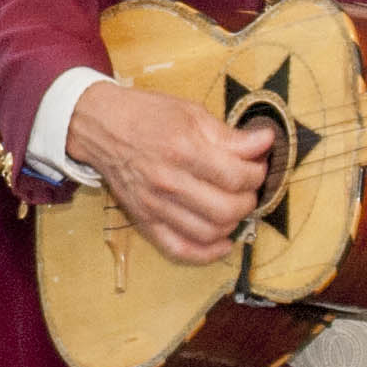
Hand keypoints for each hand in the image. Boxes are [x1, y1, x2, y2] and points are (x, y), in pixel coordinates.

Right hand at [62, 79, 274, 264]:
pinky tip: (222, 242)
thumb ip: (229, 135)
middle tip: (248, 187)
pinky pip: (180, 249)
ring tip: (234, 206)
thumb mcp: (191, 113)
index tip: (257, 165)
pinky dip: (207, 253)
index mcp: (183, 149)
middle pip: (227, 209)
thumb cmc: (147, 115)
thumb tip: (265, 142)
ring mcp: (155, 205)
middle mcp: (169, 182)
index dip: (257, 173)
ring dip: (233, 223)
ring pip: (209, 232)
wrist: (101, 127)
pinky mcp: (145, 220)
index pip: (236, 176)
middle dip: (249, 200)